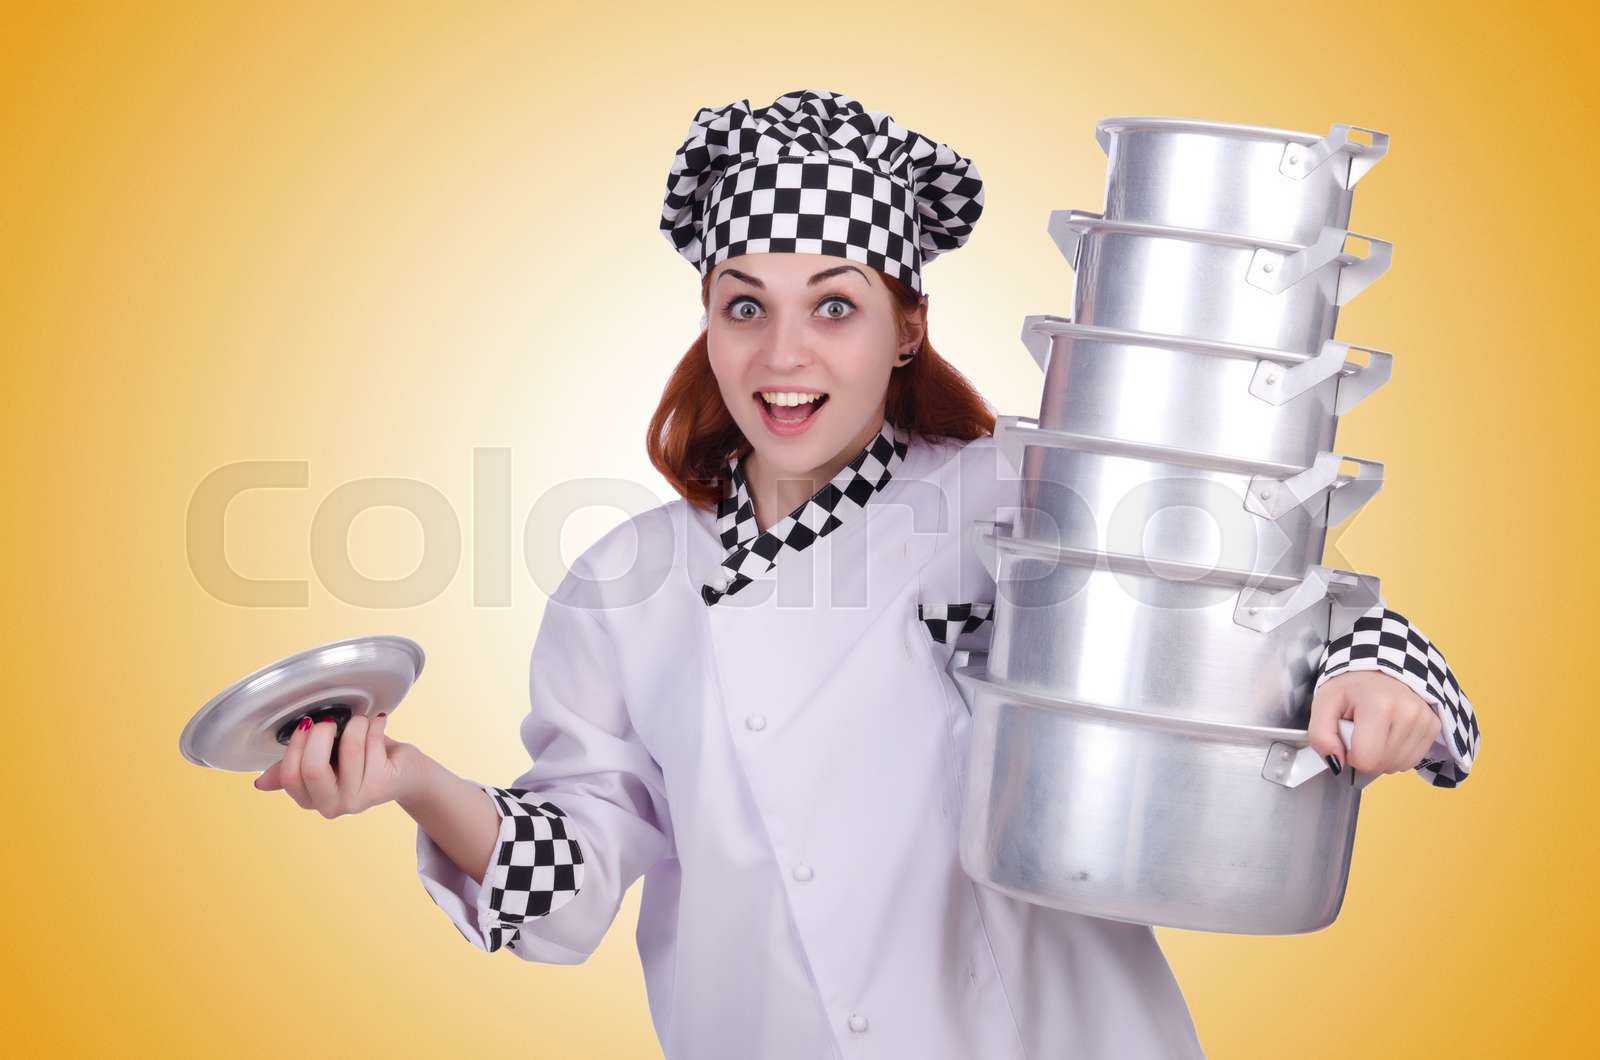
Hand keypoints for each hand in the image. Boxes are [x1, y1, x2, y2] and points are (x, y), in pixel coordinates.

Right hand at [252, 712, 417, 816]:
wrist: (404, 771)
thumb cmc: (359, 761)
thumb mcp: (323, 763)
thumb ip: (293, 769)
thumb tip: (259, 783)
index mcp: (309, 799)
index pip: (289, 776)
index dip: (296, 744)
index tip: (307, 723)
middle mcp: (330, 805)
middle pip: (313, 769)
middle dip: (321, 733)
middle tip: (329, 719)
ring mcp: (357, 798)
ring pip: (348, 748)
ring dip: (354, 723)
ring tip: (360, 721)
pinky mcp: (382, 784)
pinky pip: (372, 742)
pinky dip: (374, 724)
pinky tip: (377, 723)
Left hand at [1308, 671, 1441, 775]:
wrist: (1379, 670)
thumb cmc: (1351, 687)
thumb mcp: (1323, 704)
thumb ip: (1320, 736)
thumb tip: (1336, 764)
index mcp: (1378, 705)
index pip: (1365, 759)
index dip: (1350, 754)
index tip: (1347, 735)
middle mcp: (1407, 712)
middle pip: (1381, 765)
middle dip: (1365, 755)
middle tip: (1360, 730)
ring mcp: (1425, 719)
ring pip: (1397, 766)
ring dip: (1381, 756)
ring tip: (1375, 730)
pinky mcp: (1434, 726)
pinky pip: (1411, 761)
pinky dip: (1396, 754)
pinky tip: (1388, 734)